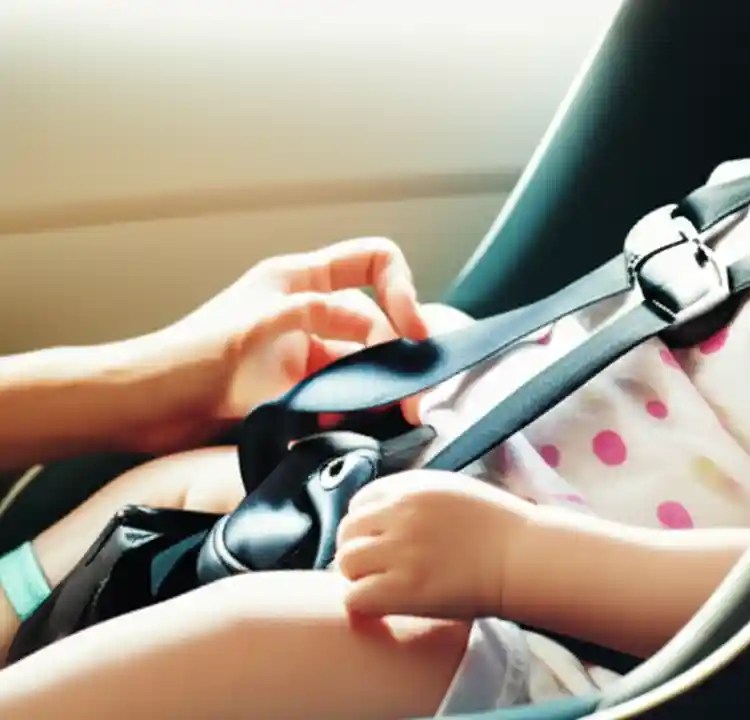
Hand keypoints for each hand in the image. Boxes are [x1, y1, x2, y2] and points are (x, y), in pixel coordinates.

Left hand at [136, 237, 430, 452]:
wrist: (145, 407)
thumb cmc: (187, 357)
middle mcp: (309, 313)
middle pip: (378, 325)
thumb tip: (370, 326)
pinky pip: (341, 399)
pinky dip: (349, 413)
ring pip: (363, 367)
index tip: (412, 332)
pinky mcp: (297, 392)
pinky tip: (341, 429)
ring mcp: (304, 354)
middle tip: (413, 400)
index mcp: (300, 280)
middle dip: (397, 359)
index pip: (374, 262)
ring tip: (384, 419)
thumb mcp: (257, 324)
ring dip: (375, 391)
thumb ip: (313, 314)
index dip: (402, 289)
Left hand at [334, 471, 533, 619]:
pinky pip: (356, 596)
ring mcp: (400, 549)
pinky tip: (387, 606)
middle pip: (348, 531)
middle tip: (380, 571)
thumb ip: (417, 499)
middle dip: (359, 551)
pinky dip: (366, 604)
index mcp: (413, 487)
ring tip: (385, 588)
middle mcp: (401, 512)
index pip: (360, 502)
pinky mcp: (404, 587)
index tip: (383, 543)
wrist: (525, 557)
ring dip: (360, 577)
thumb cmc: (501, 530)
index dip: (368, 526)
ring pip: (347, 563)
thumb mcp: (454, 493)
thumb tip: (383, 517)